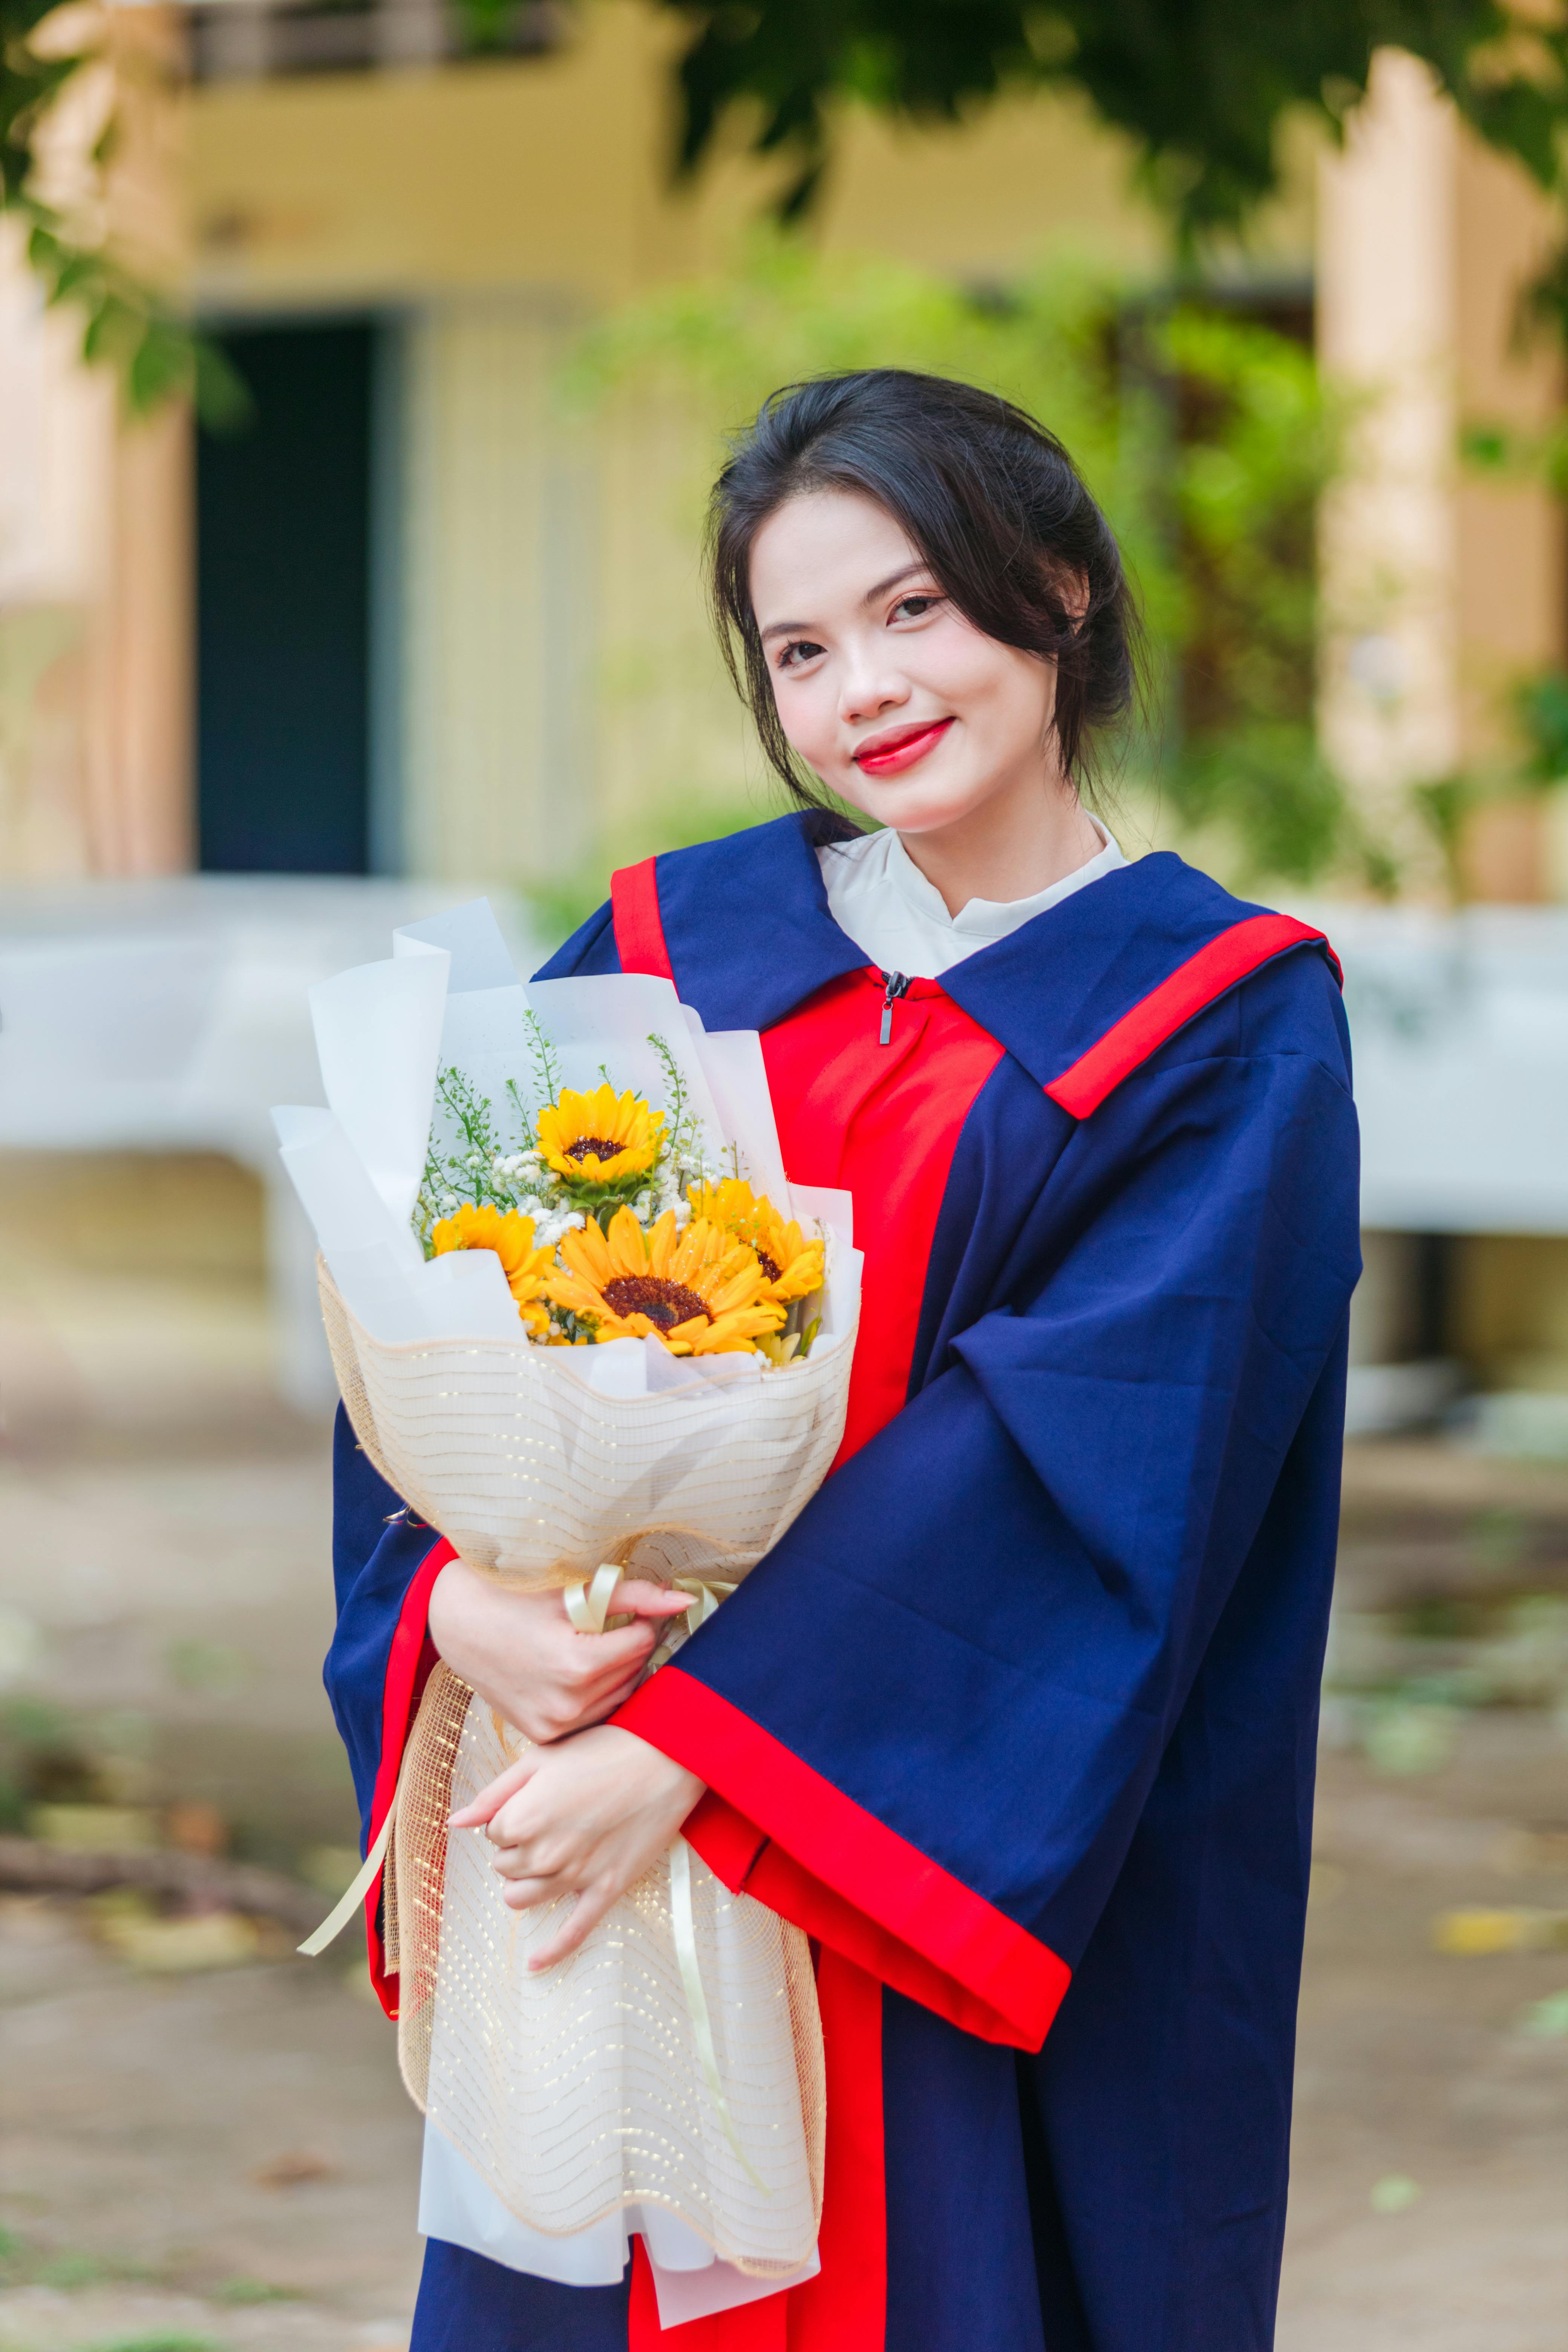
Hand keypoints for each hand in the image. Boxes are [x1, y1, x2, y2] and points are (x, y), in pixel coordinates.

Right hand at [426, 1558, 691, 1744]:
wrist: (456, 1622)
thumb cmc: (512, 1595)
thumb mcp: (573, 1589)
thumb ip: (633, 1596)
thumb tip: (684, 1602)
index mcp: (577, 1663)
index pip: (643, 1642)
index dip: (639, 1621)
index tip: (623, 1609)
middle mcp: (568, 1704)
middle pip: (633, 1670)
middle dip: (629, 1646)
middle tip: (605, 1626)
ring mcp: (554, 1726)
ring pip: (618, 1696)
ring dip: (616, 1672)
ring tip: (590, 1646)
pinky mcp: (543, 1736)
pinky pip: (593, 1715)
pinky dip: (595, 1694)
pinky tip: (576, 1672)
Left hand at [449, 1726, 704, 1968]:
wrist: (666, 1758)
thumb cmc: (601, 1750)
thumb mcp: (540, 1759)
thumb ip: (494, 1794)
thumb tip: (456, 1822)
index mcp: (522, 1819)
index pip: (493, 1835)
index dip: (509, 1816)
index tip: (534, 1800)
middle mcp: (544, 1854)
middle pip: (505, 1866)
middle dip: (516, 1847)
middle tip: (548, 1818)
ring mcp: (576, 1876)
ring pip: (522, 1898)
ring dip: (524, 1882)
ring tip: (543, 1858)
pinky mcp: (606, 1889)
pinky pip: (573, 1931)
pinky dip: (551, 1951)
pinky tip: (534, 1965)